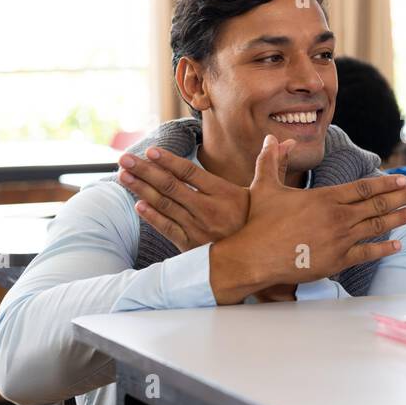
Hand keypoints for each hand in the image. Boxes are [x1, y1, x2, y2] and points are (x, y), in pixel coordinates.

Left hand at [116, 142, 290, 251]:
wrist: (263, 263)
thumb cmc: (264, 225)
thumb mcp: (270, 194)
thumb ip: (272, 165)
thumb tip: (282, 141)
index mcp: (226, 195)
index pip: (190, 172)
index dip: (168, 160)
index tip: (150, 151)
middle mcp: (210, 211)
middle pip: (171, 186)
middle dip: (145, 171)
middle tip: (124, 158)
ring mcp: (199, 230)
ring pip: (165, 205)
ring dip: (141, 189)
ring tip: (123, 176)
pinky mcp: (192, 247)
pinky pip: (168, 229)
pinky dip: (152, 217)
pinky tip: (138, 205)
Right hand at [208, 136, 405, 304]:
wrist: (252, 255)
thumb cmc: (258, 222)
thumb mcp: (264, 186)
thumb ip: (272, 160)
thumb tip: (272, 138)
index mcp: (324, 198)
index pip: (364, 188)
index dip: (387, 183)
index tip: (405, 179)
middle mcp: (337, 217)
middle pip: (378, 205)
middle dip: (404, 197)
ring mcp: (339, 240)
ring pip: (377, 227)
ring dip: (401, 219)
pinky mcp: (336, 261)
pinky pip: (366, 253)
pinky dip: (384, 249)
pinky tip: (398, 245)